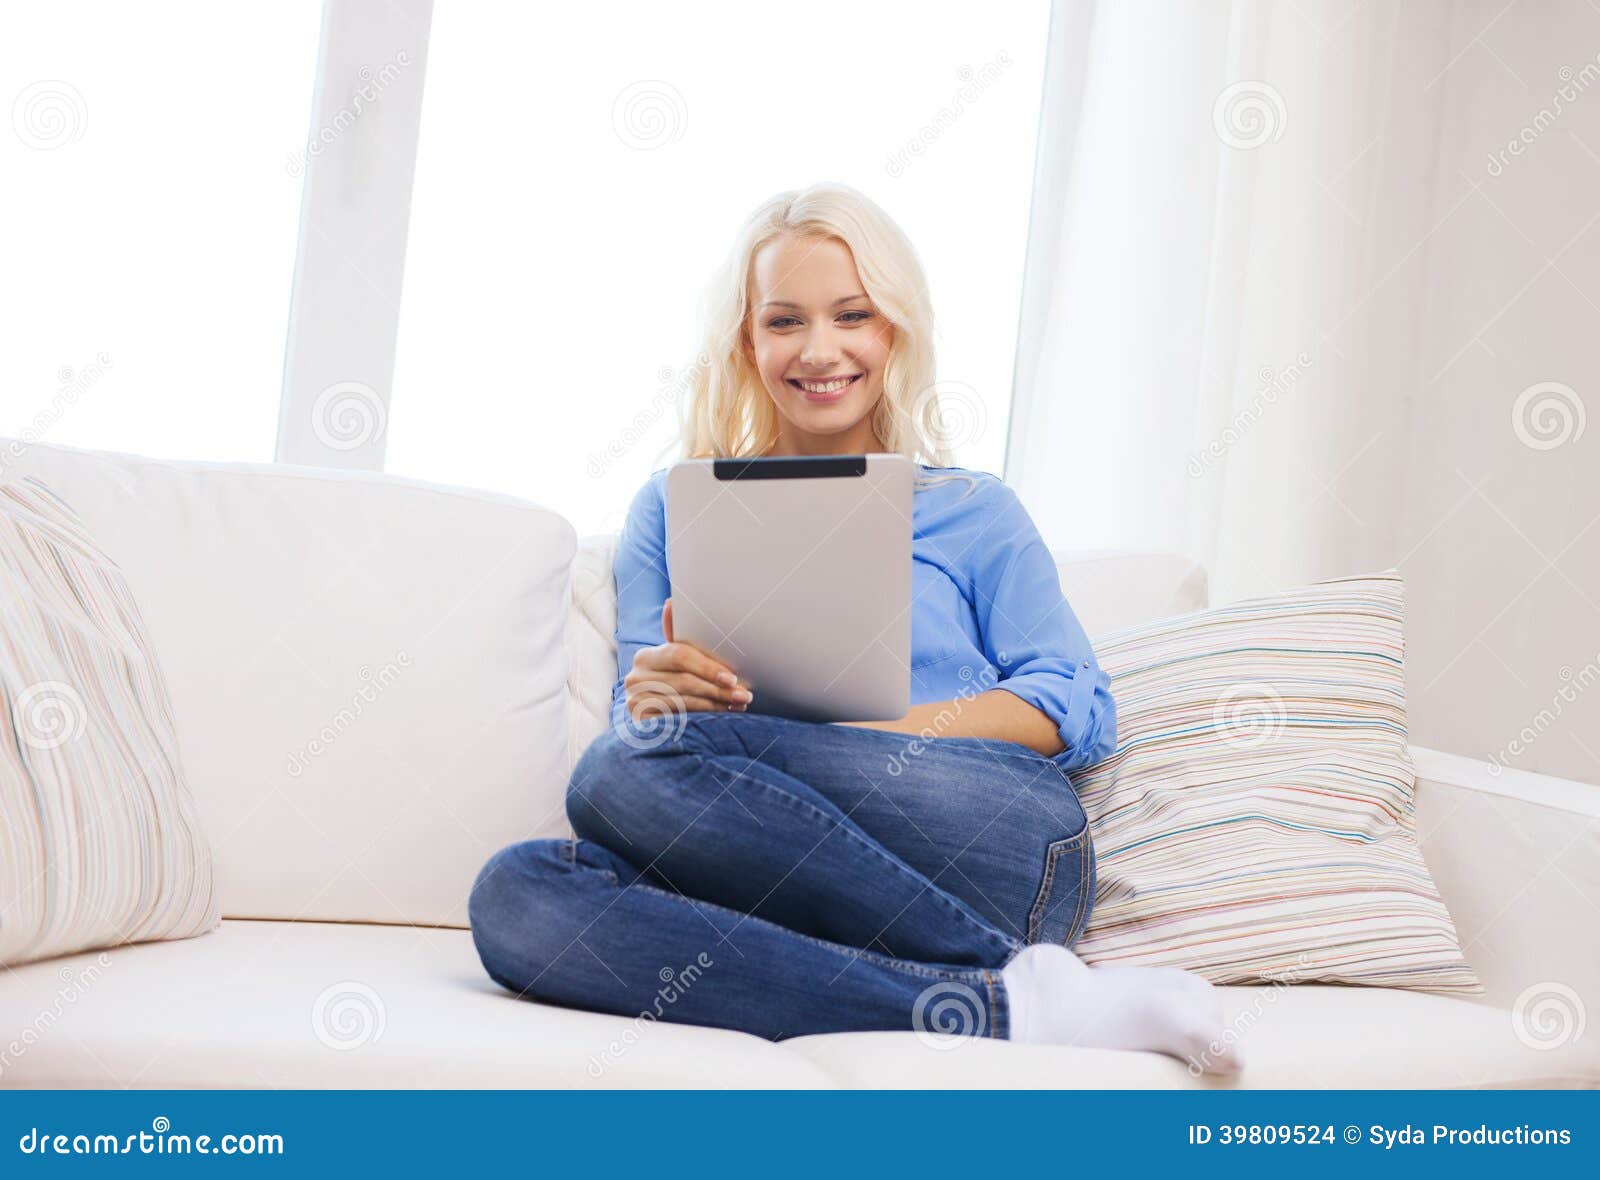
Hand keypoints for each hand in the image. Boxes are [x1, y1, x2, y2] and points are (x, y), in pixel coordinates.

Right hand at [624, 598, 753, 719]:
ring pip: (685, 701)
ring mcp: (636, 702)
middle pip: (684, 681)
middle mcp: (635, 678)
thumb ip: (679, 637)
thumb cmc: (672, 683)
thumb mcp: (677, 662)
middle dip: (718, 689)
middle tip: (743, 695)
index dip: (708, 667)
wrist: (654, 720)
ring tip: (738, 705)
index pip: (679, 656)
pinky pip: (679, 718)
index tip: (732, 678)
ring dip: (716, 704)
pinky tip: (722, 715)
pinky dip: (704, 717)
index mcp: (645, 657)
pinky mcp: (642, 722)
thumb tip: (671, 602)